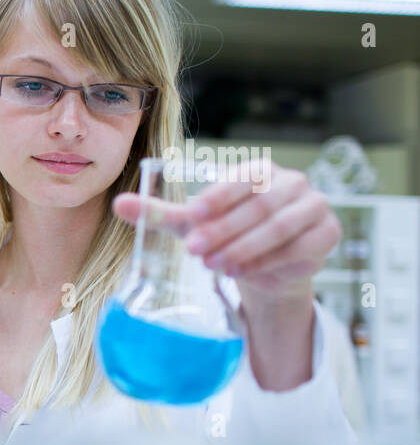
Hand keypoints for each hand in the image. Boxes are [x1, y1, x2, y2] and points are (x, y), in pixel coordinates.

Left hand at [111, 158, 339, 303]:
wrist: (266, 266)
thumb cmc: (226, 234)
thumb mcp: (192, 225)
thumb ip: (159, 214)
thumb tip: (119, 204)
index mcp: (260, 171)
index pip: (242, 178)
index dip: (219, 196)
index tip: (193, 215)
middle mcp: (292, 183)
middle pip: (259, 205)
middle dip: (225, 230)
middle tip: (195, 251)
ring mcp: (314, 206)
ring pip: (279, 226)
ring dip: (244, 247)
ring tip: (214, 266)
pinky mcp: (326, 233)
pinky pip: (299, 247)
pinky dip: (268, 262)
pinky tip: (242, 273)